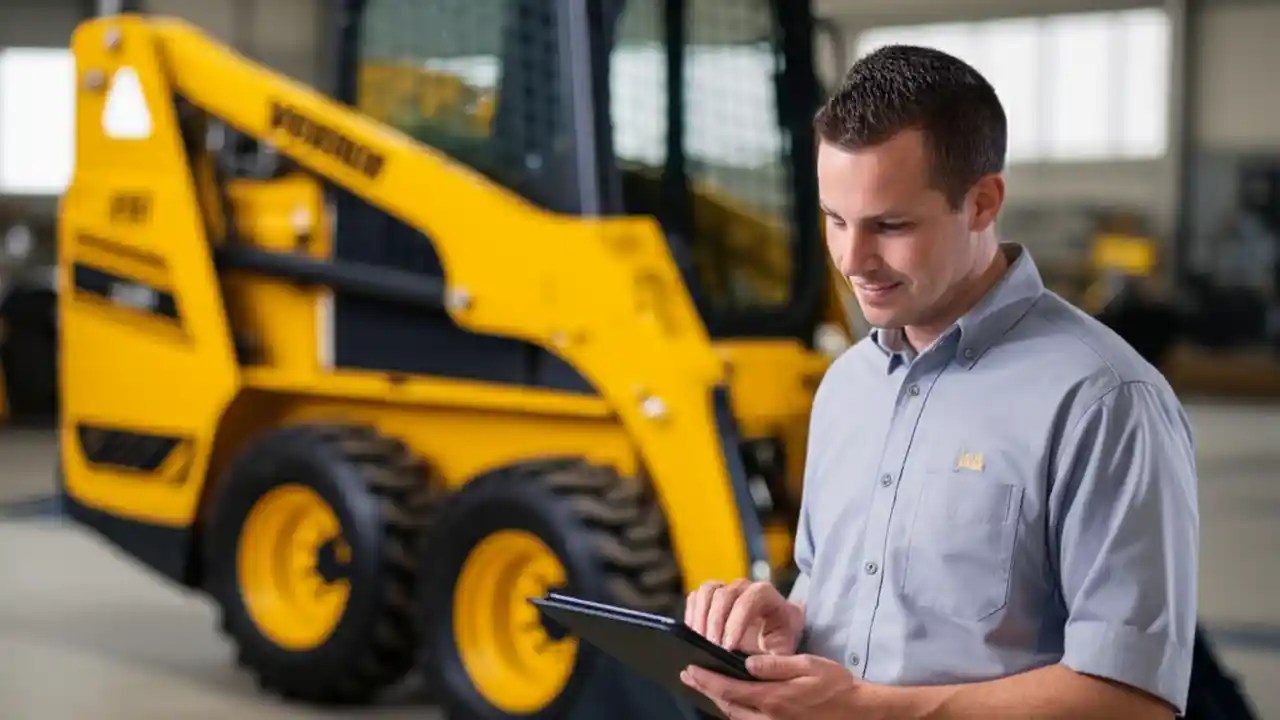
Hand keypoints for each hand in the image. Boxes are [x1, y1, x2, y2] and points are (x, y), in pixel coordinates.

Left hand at [680, 653, 860, 719]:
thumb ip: (776, 664)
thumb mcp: (808, 666)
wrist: (856, 712)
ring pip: (736, 716)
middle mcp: (768, 718)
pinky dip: (735, 710)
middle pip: (728, 705)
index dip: (708, 680)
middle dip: (707, 690)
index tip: (690, 670)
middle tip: (689, 676)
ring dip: (718, 700)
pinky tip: (731, 699)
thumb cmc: (835, 685)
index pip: (731, 689)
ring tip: (705, 685)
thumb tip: (747, 662)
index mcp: (774, 698)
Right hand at [684, 579, 803, 654]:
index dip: (736, 622)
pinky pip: (695, 597)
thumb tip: (749, 666)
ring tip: (701, 641)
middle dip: (715, 623)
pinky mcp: (711, 596)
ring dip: (700, 617)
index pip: (749, 600)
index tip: (729, 648)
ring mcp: (726, 588)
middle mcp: (745, 587)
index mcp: (766, 595)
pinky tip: (695, 635)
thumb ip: (770, 659)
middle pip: (724, 594)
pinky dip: (692, 615)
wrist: (778, 630)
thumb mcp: (782, 652)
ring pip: (707, 591)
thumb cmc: (781, 641)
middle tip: (712, 648)